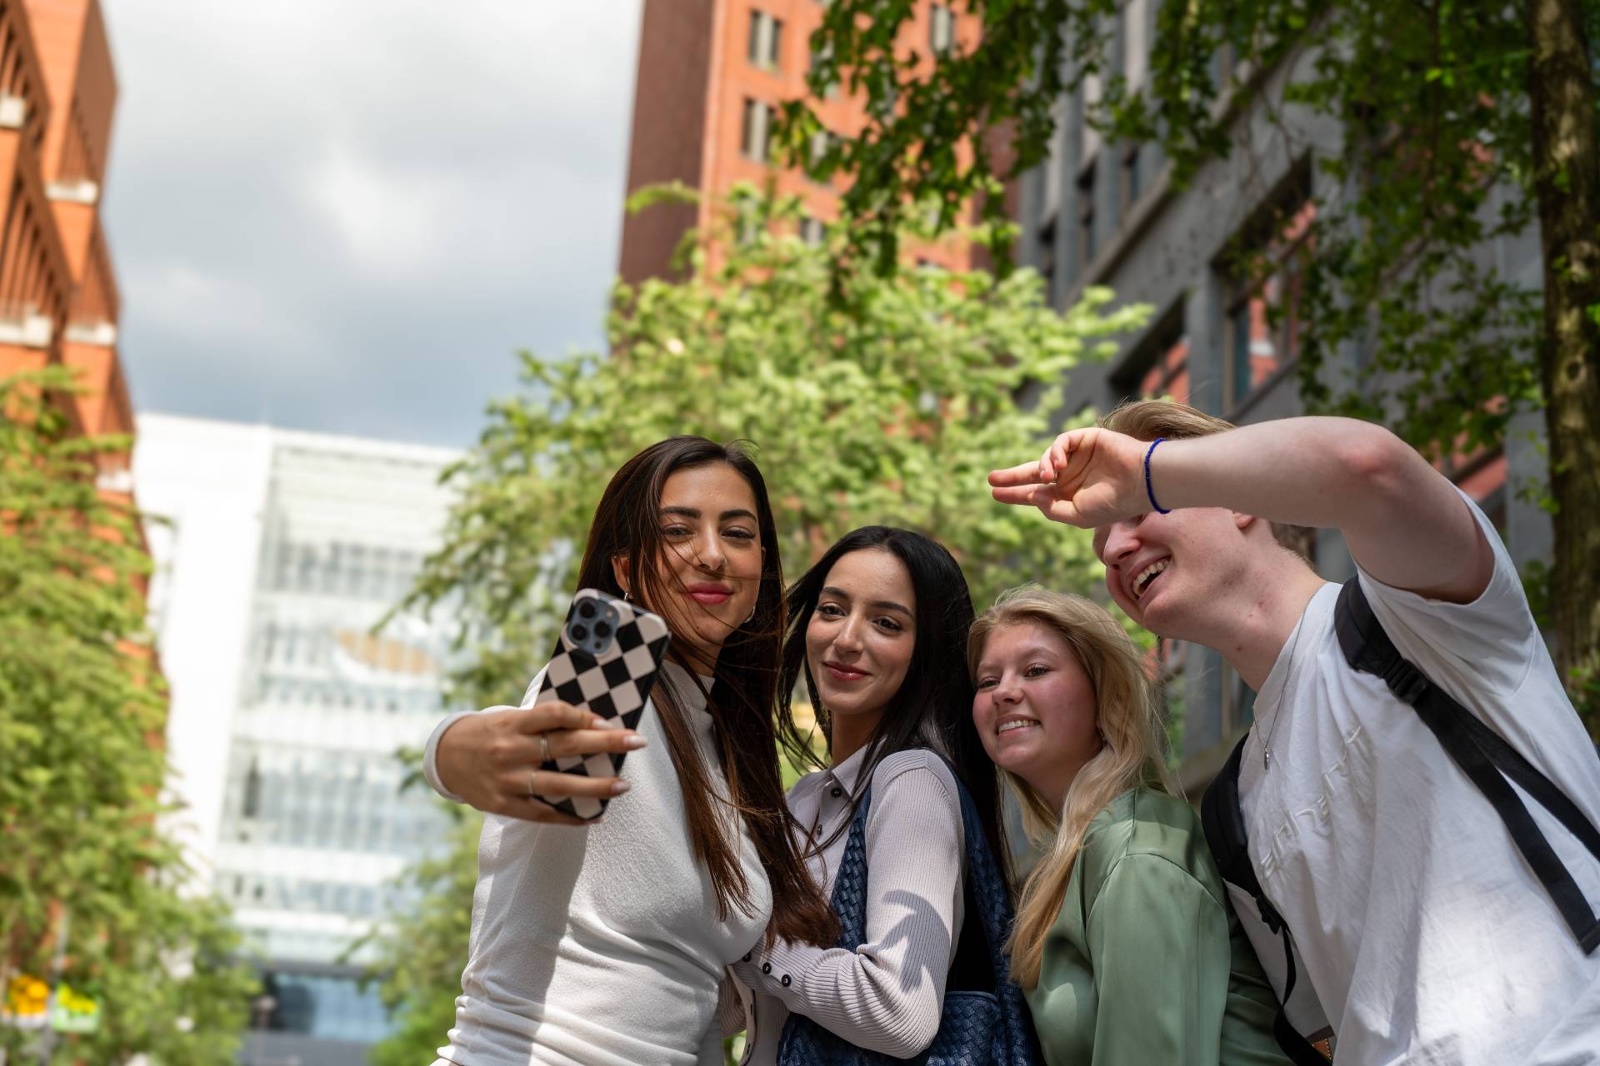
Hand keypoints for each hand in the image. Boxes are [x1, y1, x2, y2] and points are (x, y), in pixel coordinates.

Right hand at [434, 701, 645, 823]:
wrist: (445, 757)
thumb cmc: (489, 733)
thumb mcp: (509, 718)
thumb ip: (542, 723)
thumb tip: (590, 726)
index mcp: (512, 723)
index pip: (553, 714)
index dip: (583, 717)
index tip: (608, 721)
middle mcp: (511, 751)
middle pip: (565, 746)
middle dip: (605, 743)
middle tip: (636, 742)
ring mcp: (508, 780)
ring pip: (559, 785)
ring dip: (595, 786)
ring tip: (623, 786)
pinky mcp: (504, 805)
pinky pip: (543, 813)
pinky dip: (571, 817)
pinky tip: (595, 815)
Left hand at [988, 428, 1150, 528]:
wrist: (1140, 482)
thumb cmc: (1113, 503)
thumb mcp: (1077, 515)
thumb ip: (1052, 509)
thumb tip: (1032, 495)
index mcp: (1069, 495)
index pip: (1036, 493)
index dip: (1016, 493)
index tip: (994, 493)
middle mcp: (1071, 476)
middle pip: (1034, 473)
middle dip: (1012, 476)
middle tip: (992, 479)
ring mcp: (1077, 457)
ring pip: (1047, 458)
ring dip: (1042, 467)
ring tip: (1048, 476)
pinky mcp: (1085, 439)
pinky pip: (1061, 442)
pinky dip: (1055, 452)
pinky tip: (1057, 465)